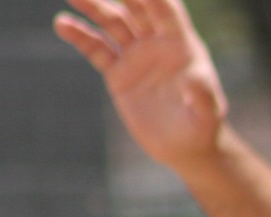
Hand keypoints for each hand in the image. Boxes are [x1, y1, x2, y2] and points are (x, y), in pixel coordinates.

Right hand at [53, 0, 228, 171]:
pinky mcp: (119, 73)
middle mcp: (158, 44)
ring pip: (113, 23)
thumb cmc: (203, 129)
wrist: (185, 147)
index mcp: (183, 46)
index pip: (166, 9)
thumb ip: (204, 98)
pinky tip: (62, 24)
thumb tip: (195, 80)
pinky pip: (97, 49)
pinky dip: (80, 36)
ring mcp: (137, 56)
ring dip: (93, 6)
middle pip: (136, 8)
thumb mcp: (208, 116)